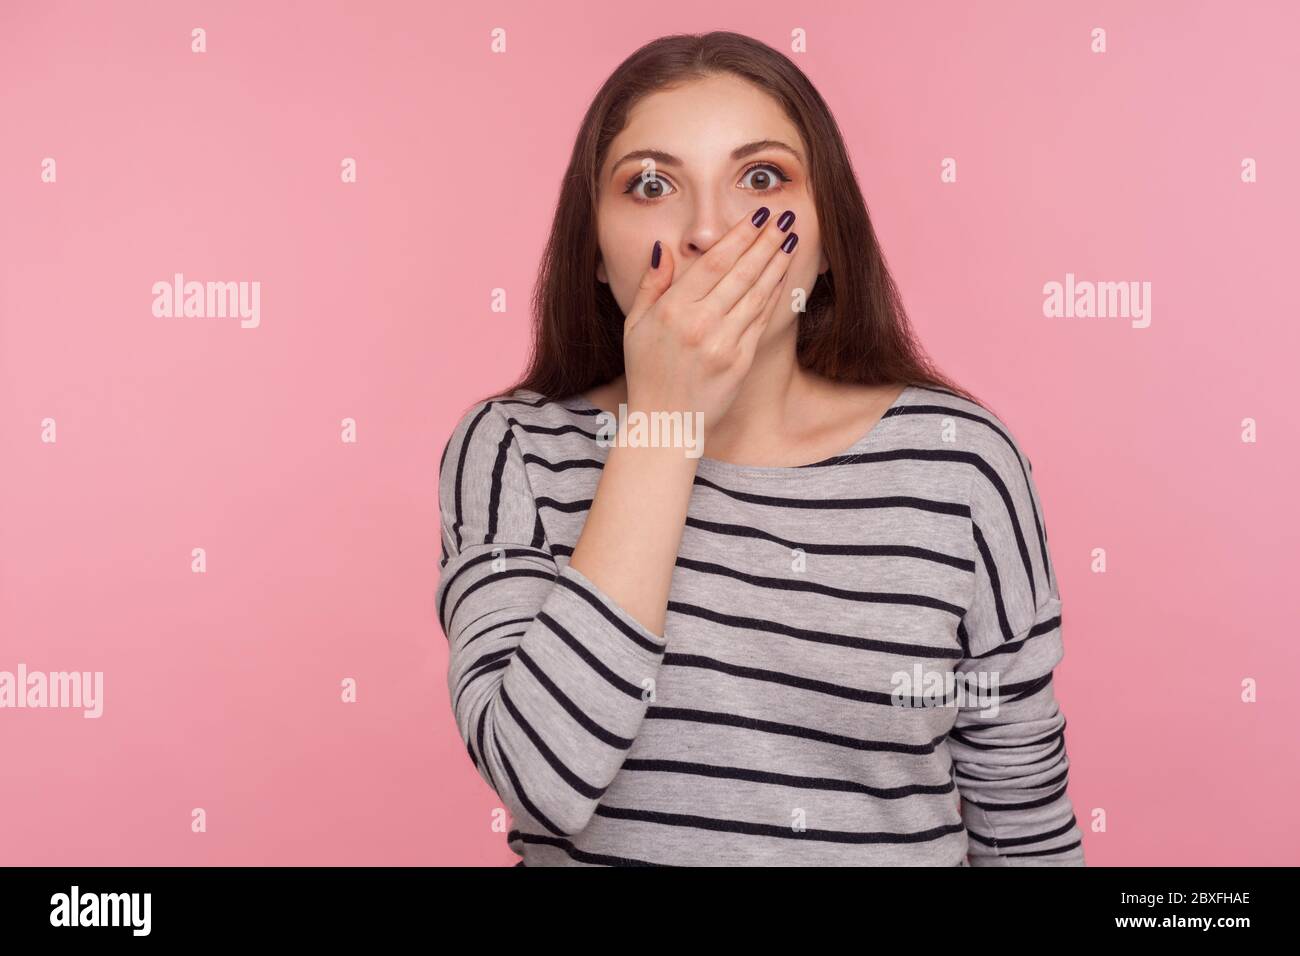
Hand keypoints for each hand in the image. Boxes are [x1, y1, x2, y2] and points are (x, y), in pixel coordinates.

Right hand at [621, 207, 796, 440]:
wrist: (665, 425)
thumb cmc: (647, 373)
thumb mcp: (635, 326)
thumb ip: (651, 285)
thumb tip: (663, 248)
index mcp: (672, 311)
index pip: (713, 264)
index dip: (739, 237)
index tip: (756, 217)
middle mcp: (700, 325)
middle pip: (741, 274)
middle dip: (765, 243)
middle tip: (783, 220)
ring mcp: (723, 345)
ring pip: (756, 295)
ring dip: (776, 265)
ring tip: (789, 241)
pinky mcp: (740, 362)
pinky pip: (760, 322)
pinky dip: (773, 297)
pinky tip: (782, 278)